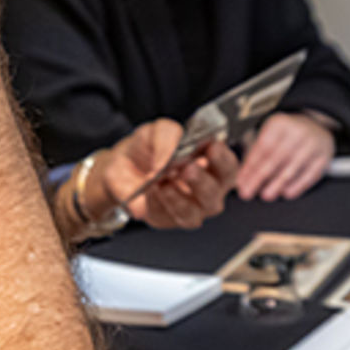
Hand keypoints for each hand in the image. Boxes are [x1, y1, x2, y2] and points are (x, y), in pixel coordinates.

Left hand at [96, 119, 237, 229]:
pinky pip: (165, 217)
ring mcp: (188, 209)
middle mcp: (206, 191)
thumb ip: (166, 137)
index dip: (223, 160)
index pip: (228, 166)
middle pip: (215, 194)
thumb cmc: (150, 146)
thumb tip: (165, 162)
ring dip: (178, 199)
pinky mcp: (166, 219)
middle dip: (202, 182)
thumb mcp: (157, 130)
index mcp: (212, 165)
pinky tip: (150, 189)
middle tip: (188, 169)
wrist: (121, 162)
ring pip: (193, 214)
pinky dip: (157, 203)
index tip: (212, 148)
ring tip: (163, 182)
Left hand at [236, 111, 335, 200]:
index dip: (250, 167)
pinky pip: (309, 175)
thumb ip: (255, 155)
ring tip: (265, 195)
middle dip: (258, 178)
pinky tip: (286, 194)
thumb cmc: (286, 137)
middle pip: (274, 159)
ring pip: (291, 168)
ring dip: (276, 184)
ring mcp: (313, 144)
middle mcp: (298, 131)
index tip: (240, 182)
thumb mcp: (270, 135)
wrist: (317, 129)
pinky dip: (297, 186)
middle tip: (247, 193)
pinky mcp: (324, 158)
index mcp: (280, 123)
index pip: (262, 148)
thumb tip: (242, 180)